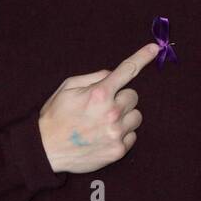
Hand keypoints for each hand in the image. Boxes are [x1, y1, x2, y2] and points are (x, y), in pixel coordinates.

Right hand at [38, 43, 160, 173]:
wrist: (45, 150)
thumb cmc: (55, 116)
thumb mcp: (67, 88)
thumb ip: (93, 78)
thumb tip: (113, 74)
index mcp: (99, 94)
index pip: (127, 70)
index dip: (142, 57)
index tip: (154, 48)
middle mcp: (111, 112)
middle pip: (134, 96)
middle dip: (121, 98)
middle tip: (102, 106)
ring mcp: (116, 133)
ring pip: (136, 117)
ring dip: (124, 117)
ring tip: (103, 122)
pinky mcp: (117, 151)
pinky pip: (132, 136)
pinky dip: (122, 135)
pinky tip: (104, 136)